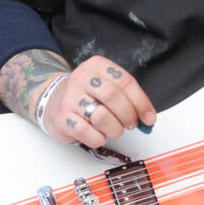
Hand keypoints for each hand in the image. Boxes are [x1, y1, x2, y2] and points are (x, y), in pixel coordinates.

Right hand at [41, 56, 156, 148]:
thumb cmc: (87, 95)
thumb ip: (127, 98)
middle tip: (131, 124)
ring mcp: (70, 97)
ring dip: (114, 129)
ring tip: (114, 130)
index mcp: (97, 66)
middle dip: (128, 115)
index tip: (149, 118)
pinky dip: (99, 138)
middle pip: (113, 96)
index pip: (125, 82)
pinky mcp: (62, 117)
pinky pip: (87, 133)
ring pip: (101, 116)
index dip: (141, 102)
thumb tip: (148, 117)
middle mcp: (82, 77)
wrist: (53, 100)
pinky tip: (98, 135)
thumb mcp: (106, 86)